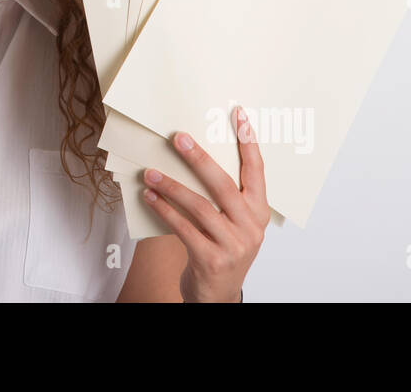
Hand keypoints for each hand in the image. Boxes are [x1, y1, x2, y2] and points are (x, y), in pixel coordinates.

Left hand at [142, 105, 269, 302]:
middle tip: (178, 138)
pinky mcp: (211, 259)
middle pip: (223, 184)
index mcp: (260, 212)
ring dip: (171, 186)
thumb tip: (192, 155)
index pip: (257, 171)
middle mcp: (251, 227)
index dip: (248, 142)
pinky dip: (163, 209)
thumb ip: (224, 197)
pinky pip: (183, 227)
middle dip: (198, 159)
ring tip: (151, 172)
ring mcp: (233, 245)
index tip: (237, 116)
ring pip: (199, 206)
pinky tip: (150, 196)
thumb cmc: (222, 250)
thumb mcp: (233, 223)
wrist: (217, 295)